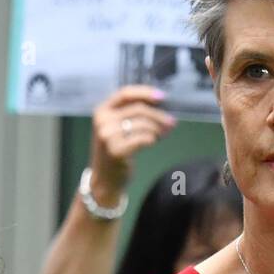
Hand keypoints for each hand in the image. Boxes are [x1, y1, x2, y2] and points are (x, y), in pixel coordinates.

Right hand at [88, 85, 175, 203]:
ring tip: (162, 135)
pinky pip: (144, 138)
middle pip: (139, 109)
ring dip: (158, 129)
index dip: (145, 93)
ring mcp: (107, 136)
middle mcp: (102, 121)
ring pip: (144, 124)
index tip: (162, 97)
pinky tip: (153, 142)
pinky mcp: (116, 151)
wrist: (104, 181)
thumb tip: (160, 103)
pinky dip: (152, 139)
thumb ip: (130, 113)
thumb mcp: (116, 128)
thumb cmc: (115, 151)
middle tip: (172, 122)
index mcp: (101, 111)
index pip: (125, 93)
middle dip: (159, 115)